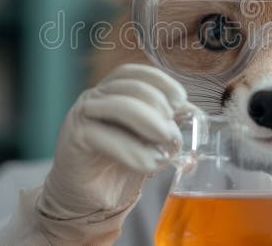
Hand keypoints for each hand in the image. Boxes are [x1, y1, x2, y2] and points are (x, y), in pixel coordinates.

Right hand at [38, 64, 193, 226]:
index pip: (135, 73)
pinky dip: (131, 150)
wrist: (86, 198)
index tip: (180, 100)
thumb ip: (165, 123)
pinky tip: (146, 164)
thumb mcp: (145, 140)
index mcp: (112, 91)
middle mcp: (95, 96)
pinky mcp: (74, 138)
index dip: (161, 81)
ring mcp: (82, 115)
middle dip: (159, 108)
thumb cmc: (117, 164)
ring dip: (149, 124)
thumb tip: (197, 116)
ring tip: (164, 149)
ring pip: (120, 106)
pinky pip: (104, 136)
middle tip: (172, 134)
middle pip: (131, 87)